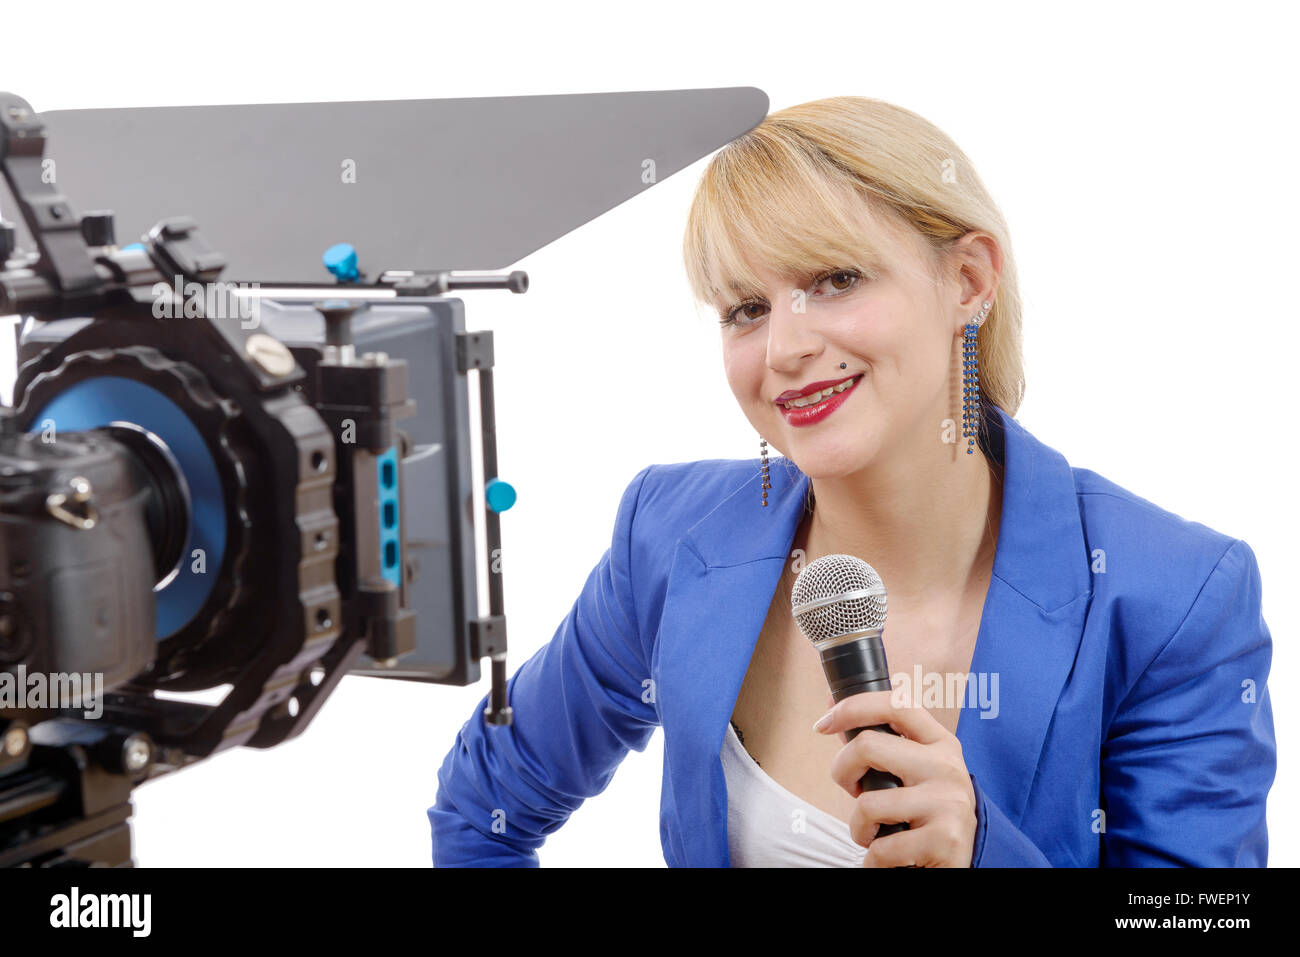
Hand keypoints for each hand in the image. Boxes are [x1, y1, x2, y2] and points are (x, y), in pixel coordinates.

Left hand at [815, 688, 976, 866]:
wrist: (961, 863)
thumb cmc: (925, 814)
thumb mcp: (911, 771)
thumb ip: (876, 741)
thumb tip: (832, 705)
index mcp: (940, 743)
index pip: (895, 704)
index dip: (852, 707)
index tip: (824, 723)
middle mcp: (947, 766)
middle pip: (867, 745)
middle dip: (842, 773)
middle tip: (854, 792)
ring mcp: (948, 802)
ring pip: (867, 803)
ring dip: (859, 828)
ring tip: (877, 834)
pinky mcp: (945, 840)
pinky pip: (880, 848)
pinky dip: (873, 859)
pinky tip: (890, 858)